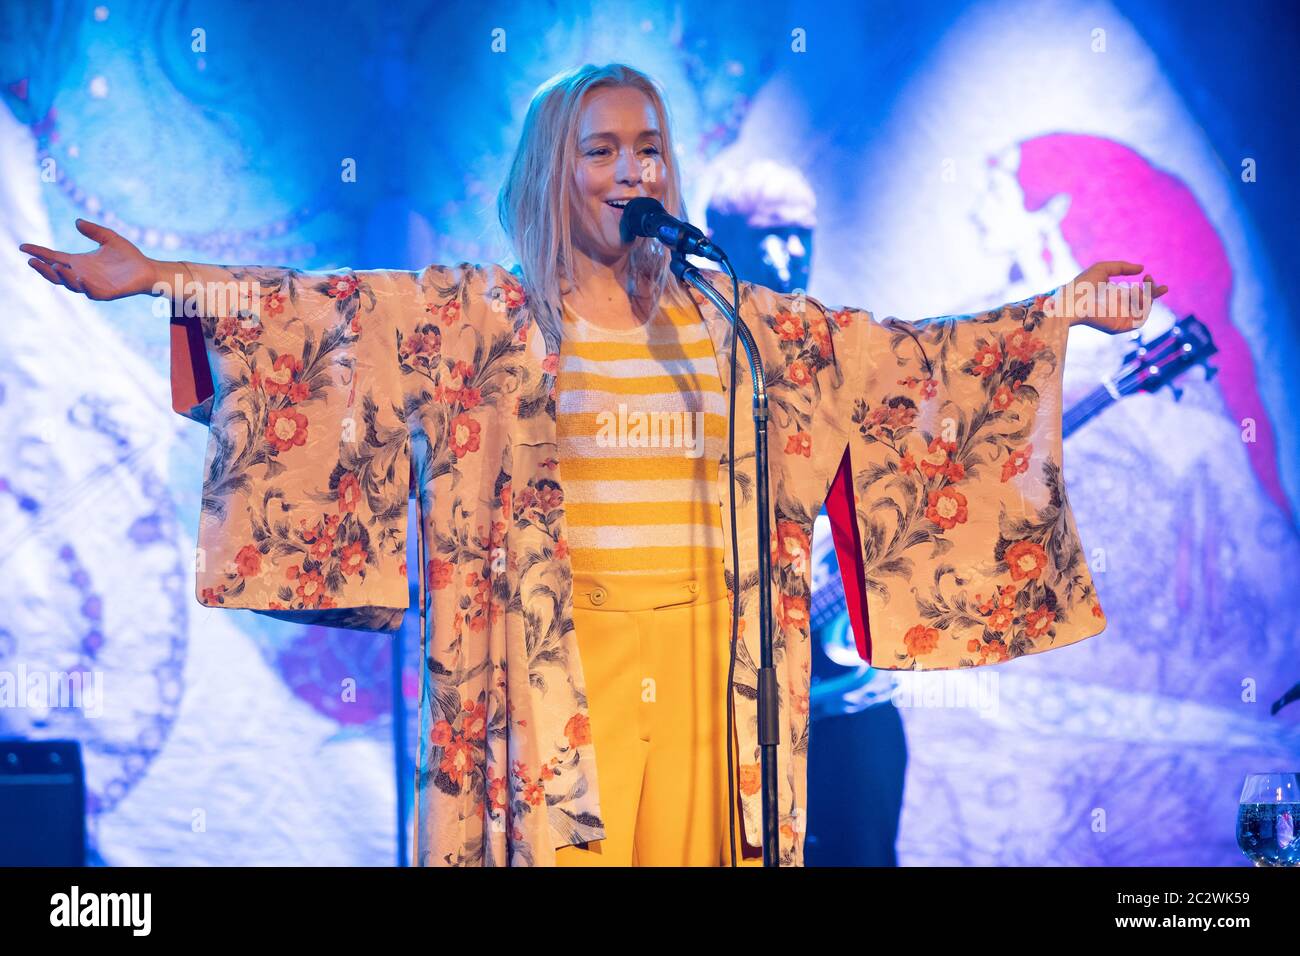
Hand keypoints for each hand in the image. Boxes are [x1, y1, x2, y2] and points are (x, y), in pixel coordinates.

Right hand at [20, 219, 161, 300]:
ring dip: (63, 276)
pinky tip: (79, 278)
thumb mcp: (109, 238)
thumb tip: (77, 221)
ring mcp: (93, 286)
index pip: (53, 257)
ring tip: (56, 266)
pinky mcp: (106, 293)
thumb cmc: (129, 256)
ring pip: (71, 285)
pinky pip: (92, 292)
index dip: (39, 253)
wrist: (148, 270)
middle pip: (57, 274)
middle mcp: (82, 275)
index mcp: (79, 263)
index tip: (23, 247)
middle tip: (32, 261)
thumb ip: (94, 231)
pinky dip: (84, 286)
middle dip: (44, 269)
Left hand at [1051, 261, 1168, 333]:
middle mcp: (1118, 308)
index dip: (1147, 286)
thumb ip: (1123, 267)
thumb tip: (1142, 268)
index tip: (1148, 275)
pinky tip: (1137, 295)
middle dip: (1153, 294)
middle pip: (1144, 303)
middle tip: (1162, 287)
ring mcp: (1119, 318)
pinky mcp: (1119, 326)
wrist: (1072, 300)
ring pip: (1144, 311)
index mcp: (1115, 296)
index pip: (1137, 293)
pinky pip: (1139, 320)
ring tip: (1140, 289)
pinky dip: (1142, 307)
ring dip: (1147, 299)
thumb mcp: (1104, 269)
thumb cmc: (1082, 284)